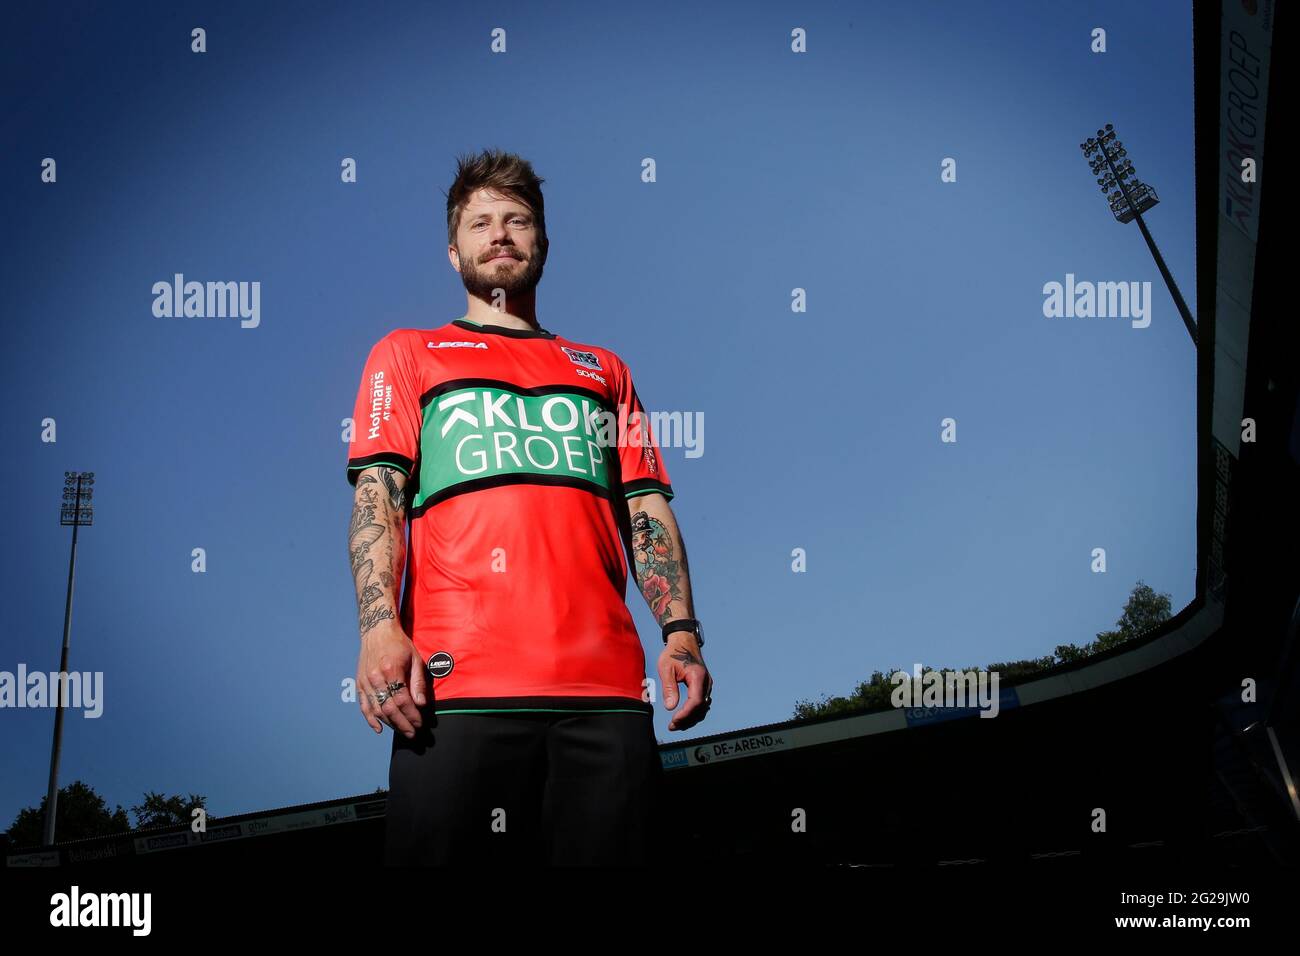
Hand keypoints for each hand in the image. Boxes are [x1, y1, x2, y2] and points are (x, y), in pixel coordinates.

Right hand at [357, 623, 426, 737]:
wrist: (377, 632)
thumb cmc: (400, 645)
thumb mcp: (415, 659)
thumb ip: (417, 682)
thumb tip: (421, 704)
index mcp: (391, 670)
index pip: (402, 700)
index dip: (411, 715)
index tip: (420, 724)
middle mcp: (376, 678)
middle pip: (389, 708)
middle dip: (402, 724)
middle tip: (413, 733)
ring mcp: (365, 681)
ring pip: (377, 710)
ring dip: (390, 723)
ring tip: (402, 731)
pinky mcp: (359, 683)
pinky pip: (364, 705)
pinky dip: (370, 719)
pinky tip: (379, 729)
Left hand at [658, 633, 712, 730]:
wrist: (683, 641)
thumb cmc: (673, 653)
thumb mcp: (666, 669)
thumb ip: (669, 688)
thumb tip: (670, 707)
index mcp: (698, 676)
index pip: (695, 701)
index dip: (685, 713)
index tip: (674, 720)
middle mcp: (706, 682)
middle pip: (700, 707)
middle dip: (687, 719)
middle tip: (672, 726)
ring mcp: (707, 684)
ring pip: (702, 707)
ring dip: (691, 717)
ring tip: (676, 724)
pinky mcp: (704, 686)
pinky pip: (701, 702)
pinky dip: (693, 711)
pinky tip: (683, 716)